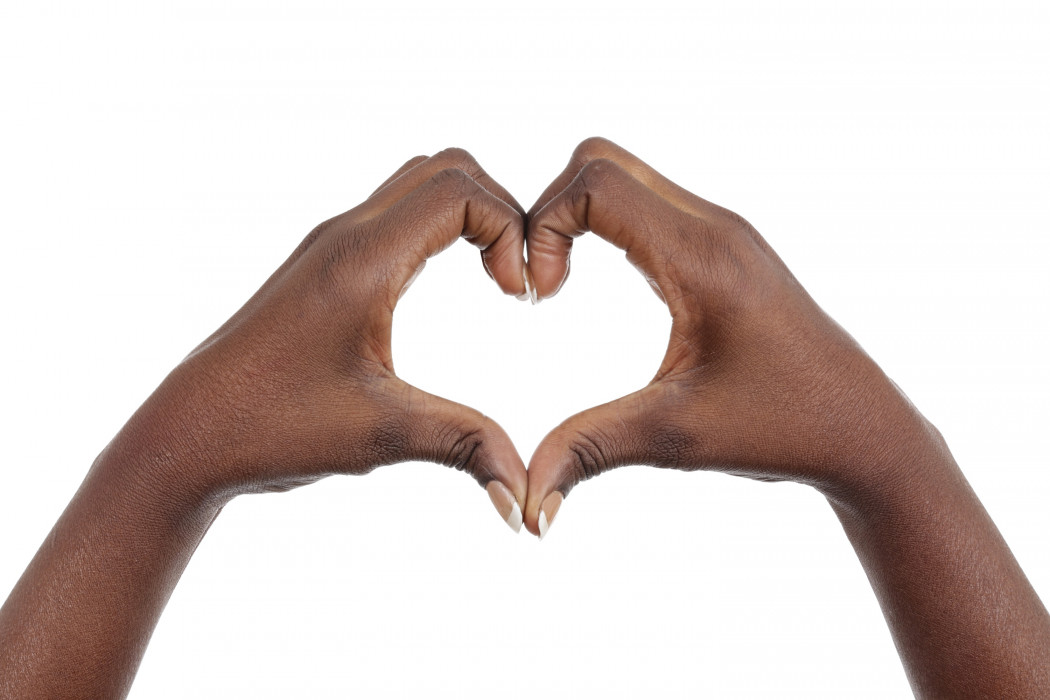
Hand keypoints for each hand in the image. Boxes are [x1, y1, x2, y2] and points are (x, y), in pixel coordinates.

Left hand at [110, 148, 529, 527]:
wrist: (189, 433)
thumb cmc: (271, 428)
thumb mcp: (381, 436)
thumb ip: (464, 447)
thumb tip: (526, 497)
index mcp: (361, 261)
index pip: (460, 192)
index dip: (511, 230)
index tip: (519, 297)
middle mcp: (345, 236)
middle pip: (447, 168)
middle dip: (501, 213)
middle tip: (514, 282)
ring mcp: (332, 245)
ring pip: (420, 182)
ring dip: (471, 215)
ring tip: (493, 280)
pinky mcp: (325, 264)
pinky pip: (397, 212)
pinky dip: (442, 227)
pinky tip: (451, 283)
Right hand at [522, 137, 943, 533]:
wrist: (865, 429)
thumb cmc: (784, 429)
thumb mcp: (676, 439)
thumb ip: (590, 452)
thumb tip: (525, 506)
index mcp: (702, 258)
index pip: (595, 184)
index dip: (543, 227)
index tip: (539, 298)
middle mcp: (714, 227)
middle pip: (601, 160)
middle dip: (549, 210)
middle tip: (543, 284)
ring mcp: (723, 231)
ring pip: (624, 175)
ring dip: (576, 216)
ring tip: (559, 285)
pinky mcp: (724, 246)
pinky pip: (647, 202)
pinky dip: (604, 224)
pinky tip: (598, 279)